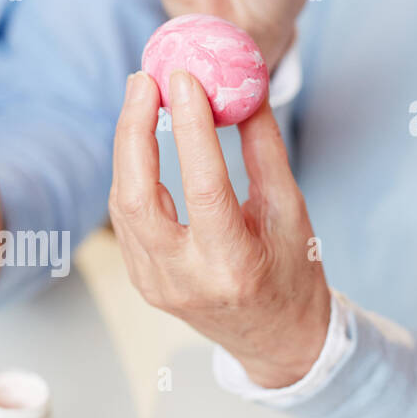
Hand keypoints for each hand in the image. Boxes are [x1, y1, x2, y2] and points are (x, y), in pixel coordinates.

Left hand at [109, 70, 329, 387]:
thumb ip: (264, 150)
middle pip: (137, 197)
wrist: (276, 339)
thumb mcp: (291, 212)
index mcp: (233, 266)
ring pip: (123, 204)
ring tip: (143, 96)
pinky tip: (141, 138)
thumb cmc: (293, 273)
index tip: (183, 78)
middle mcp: (185, 279)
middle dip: (133, 131)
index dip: (190, 129)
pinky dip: (131, 173)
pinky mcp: (142, 281)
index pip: (203, 188)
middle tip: (144, 80)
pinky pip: (125, 218)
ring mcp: (156, 285)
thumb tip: (246, 86)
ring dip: (128, 145)